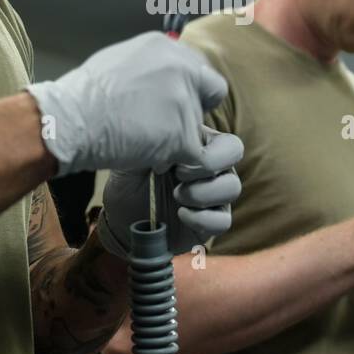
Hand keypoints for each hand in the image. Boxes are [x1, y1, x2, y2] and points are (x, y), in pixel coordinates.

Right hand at [25, 32, 226, 175]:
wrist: (69, 121)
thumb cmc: (82, 97)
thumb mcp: (118, 60)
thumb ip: (149, 65)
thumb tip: (159, 74)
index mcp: (164, 46)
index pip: (199, 69)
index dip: (190, 90)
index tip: (172, 105)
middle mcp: (180, 68)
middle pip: (209, 95)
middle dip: (191, 112)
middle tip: (165, 127)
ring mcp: (183, 101)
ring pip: (198, 129)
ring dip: (176, 141)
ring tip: (143, 144)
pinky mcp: (182, 134)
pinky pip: (196, 156)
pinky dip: (178, 163)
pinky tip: (152, 161)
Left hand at [97, 127, 242, 258]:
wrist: (118, 216)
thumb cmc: (129, 178)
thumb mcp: (137, 152)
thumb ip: (158, 136)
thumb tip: (178, 129)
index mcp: (199, 146)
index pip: (228, 142)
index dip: (208, 152)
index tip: (173, 162)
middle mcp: (212, 169)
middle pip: (235, 157)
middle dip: (206, 167)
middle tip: (177, 175)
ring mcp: (213, 197)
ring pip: (232, 188)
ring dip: (201, 193)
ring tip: (176, 196)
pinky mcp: (209, 224)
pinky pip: (223, 221)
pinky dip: (200, 219)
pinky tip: (180, 215)